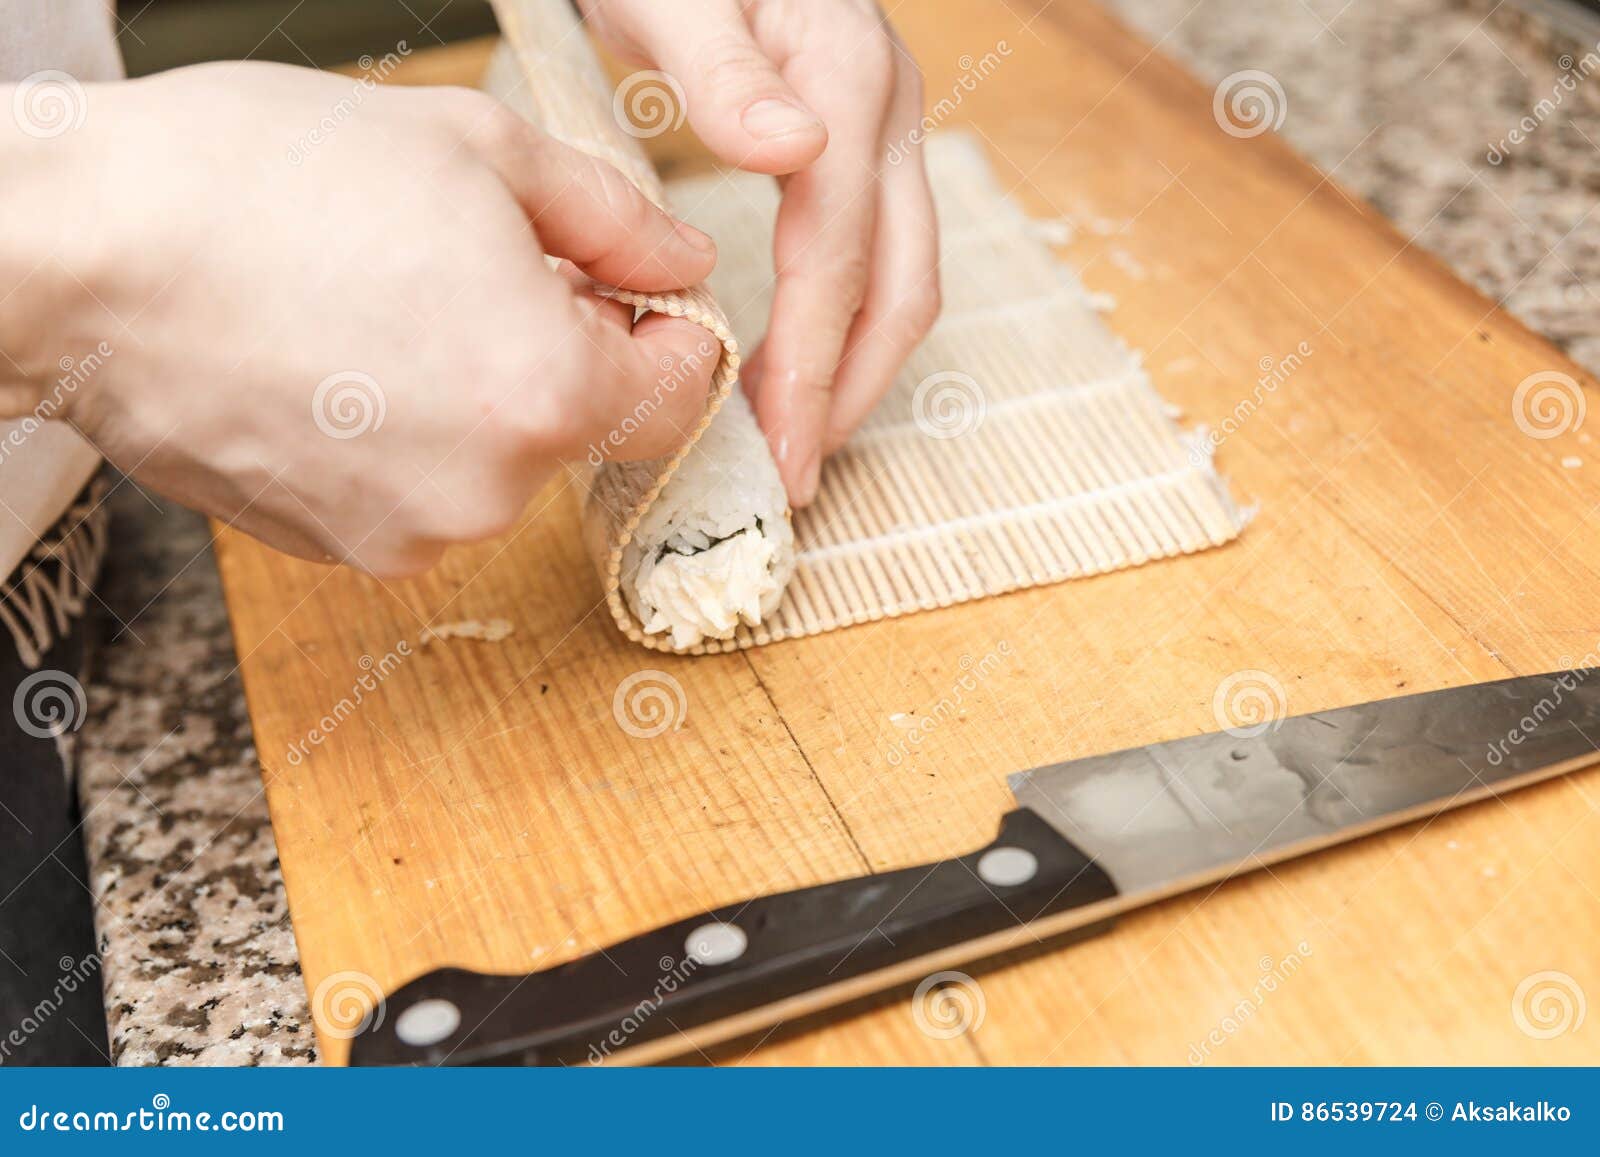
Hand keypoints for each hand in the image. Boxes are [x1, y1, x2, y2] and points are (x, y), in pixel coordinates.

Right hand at [0, 62, 720, 575]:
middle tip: (466, 265)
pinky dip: (408, 436)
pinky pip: (422, 491)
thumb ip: (613, 219)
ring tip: (381, 305)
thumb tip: (682, 260)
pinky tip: (337, 362)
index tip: (616, 285)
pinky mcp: (340, 549)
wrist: (79, 256)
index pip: (678, 390)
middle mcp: (491, 494)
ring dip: (475, 392)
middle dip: (555, 349)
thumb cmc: (261, 182)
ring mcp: (410, 535)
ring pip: (500, 460)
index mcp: (548, 393)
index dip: (663, 325)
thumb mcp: (475, 150)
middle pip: (583, 425)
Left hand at [581, 0, 941, 505]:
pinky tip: (797, 365)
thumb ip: (723, 69)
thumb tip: (791, 148)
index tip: (779, 445)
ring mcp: (888, 127)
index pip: (839, 249)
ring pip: (905, 276)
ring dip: (858, 367)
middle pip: (904, 281)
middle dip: (852, 388)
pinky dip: (845, 323)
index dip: (813, 360)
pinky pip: (879, 253)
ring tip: (797, 437)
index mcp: (845, 74)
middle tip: (793, 471)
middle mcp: (889, 107)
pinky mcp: (867, 143)